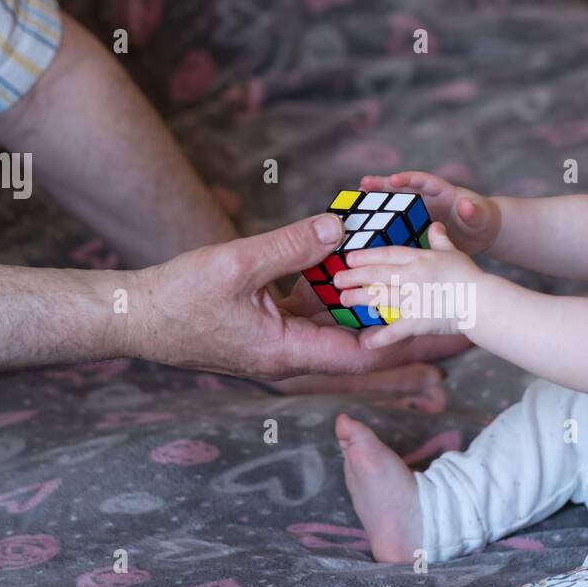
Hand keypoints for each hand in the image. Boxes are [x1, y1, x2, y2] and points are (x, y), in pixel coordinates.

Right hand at [126, 215, 471, 379]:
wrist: (134, 319)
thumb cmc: (176, 299)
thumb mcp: (235, 265)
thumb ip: (290, 246)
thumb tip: (340, 226)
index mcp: (286, 354)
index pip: (361, 355)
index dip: (405, 341)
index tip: (442, 327)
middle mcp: (289, 360)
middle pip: (362, 356)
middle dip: (407, 346)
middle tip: (453, 339)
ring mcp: (280, 350)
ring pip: (341, 339)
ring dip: (377, 326)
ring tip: (421, 315)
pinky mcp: (269, 336)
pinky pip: (317, 324)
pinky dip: (340, 307)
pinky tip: (360, 285)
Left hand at [333, 223, 483, 349]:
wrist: (483, 301)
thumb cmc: (471, 277)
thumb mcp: (454, 253)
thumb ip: (441, 241)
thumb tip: (435, 225)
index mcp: (421, 259)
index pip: (388, 254)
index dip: (367, 255)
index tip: (349, 256)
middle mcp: (413, 277)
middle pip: (378, 274)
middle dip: (355, 276)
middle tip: (337, 278)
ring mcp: (415, 299)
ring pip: (381, 297)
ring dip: (360, 298)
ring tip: (343, 300)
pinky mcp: (420, 321)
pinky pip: (397, 330)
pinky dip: (381, 338)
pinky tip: (366, 343)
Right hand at [359, 171, 500, 254]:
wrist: (481, 234)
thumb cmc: (483, 220)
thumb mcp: (481, 216)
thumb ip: (473, 211)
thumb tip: (465, 204)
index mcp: (443, 192)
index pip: (424, 181)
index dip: (408, 179)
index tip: (393, 179)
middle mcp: (427, 199)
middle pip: (402, 190)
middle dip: (383, 187)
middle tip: (362, 185)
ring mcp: (420, 213)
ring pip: (395, 207)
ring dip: (377, 206)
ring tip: (355, 205)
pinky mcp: (416, 227)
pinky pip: (398, 226)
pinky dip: (384, 228)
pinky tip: (366, 233)